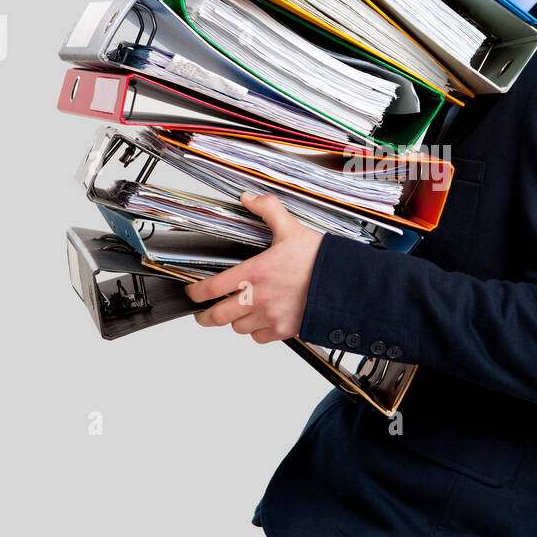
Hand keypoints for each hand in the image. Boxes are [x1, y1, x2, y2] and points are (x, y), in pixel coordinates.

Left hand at [184, 192, 323, 342]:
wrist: (344, 283)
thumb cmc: (318, 259)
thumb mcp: (291, 228)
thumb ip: (268, 211)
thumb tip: (249, 199)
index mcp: (255, 273)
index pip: (212, 288)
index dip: (196, 293)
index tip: (193, 292)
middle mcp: (259, 298)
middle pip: (218, 317)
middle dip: (206, 317)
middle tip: (203, 314)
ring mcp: (271, 316)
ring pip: (238, 328)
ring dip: (235, 321)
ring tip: (237, 313)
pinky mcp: (284, 330)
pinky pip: (259, 338)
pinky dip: (256, 332)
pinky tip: (260, 320)